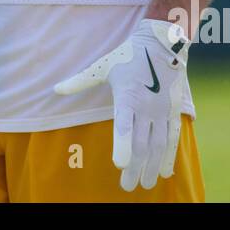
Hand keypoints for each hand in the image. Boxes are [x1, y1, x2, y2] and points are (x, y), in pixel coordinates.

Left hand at [54, 18, 189, 190]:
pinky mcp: (174, 110)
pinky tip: (165, 171)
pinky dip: (170, 155)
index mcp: (127, 96)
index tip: (119, 164)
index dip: (122, 144)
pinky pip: (173, 137)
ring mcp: (162, 109)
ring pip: (158, 144)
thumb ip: (79, 81)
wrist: (162, 43)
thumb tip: (55, 89)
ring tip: (146, 184)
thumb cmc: (127, 56)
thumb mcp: (102, 66)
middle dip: (135, 166)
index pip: (124, 125)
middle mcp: (146, 106)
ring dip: (152, 166)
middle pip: (141, 142)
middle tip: (128, 186)